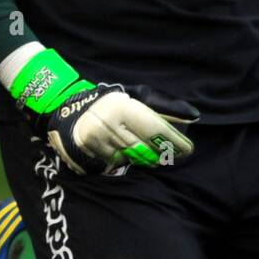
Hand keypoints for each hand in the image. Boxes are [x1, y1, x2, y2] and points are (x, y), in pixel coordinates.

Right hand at [10, 48, 197, 175]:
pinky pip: (116, 163)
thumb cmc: (107, 98)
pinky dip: (126, 160)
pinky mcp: (88, 155)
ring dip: (147, 159)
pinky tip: (131, 156)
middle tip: (173, 155)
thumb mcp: (135, 95)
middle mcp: (109, 125)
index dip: (174, 141)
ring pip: (133, 158)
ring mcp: (97, 143)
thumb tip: (194, 116)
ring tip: (156, 156)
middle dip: (162, 153)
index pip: (155, 129)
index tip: (188, 150)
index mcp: (122, 107)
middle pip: (146, 147)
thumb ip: (164, 106)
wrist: (64, 107)